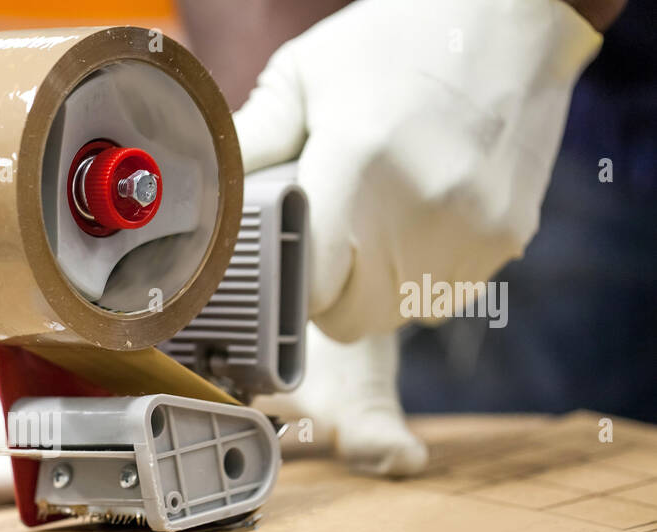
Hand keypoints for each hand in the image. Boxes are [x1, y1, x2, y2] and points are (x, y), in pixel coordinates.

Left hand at [231, 0, 600, 343]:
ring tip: (372, 230)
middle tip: (323, 249)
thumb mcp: (306, 75)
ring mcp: (472, 231)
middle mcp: (421, 211)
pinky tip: (418, 225)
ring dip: (376, 291)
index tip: (286, 260)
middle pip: (351, 320)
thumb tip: (197, 190)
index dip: (289, 287)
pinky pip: (447, 294)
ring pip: (400, 314)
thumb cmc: (400, 37)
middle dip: (327, 297)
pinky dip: (424, 276)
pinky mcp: (508, 236)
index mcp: (358, 169)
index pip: (309, 290)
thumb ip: (252, 141)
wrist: (516, 14)